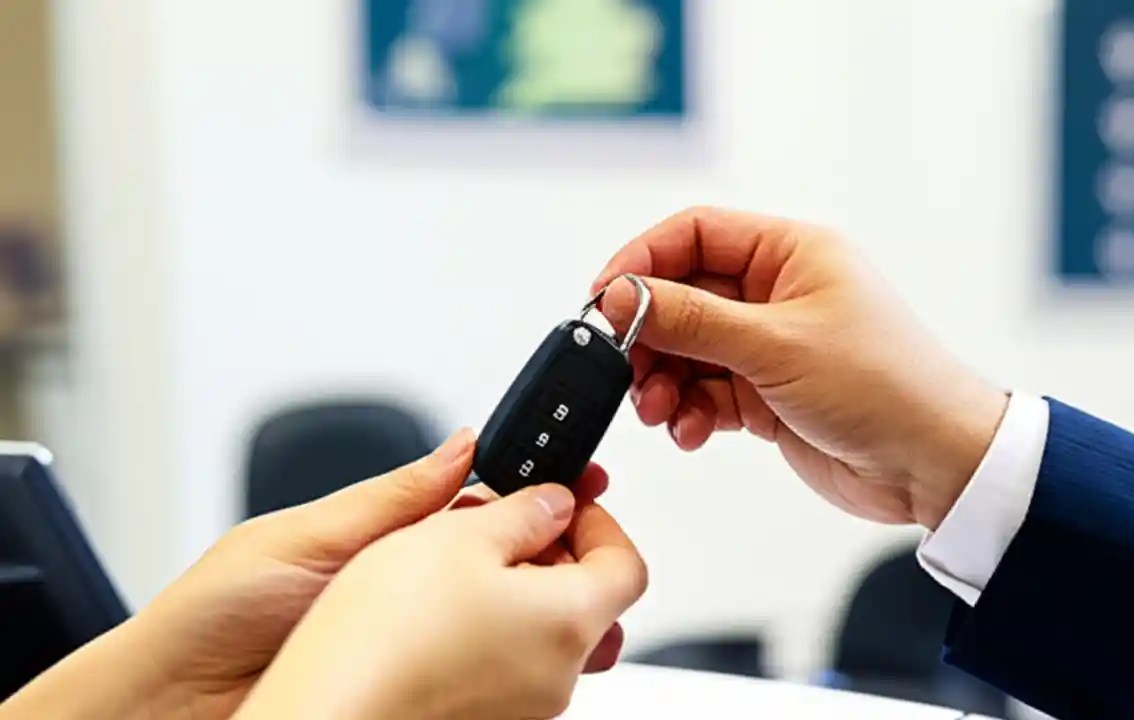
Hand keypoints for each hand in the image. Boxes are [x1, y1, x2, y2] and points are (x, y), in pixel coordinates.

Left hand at [0, 430, 618, 718]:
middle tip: (600, 545)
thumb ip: (392, 498)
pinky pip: (477, 676)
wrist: (170, 708)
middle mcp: (405, 588)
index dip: (533, 493)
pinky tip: (541, 662)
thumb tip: (463, 445)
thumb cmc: (214, 616)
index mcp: (383, 538)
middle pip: (502, 567)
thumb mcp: (305, 535)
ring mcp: (411, 644)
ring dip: (549, 613)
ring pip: (501, 626)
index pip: (478, 507)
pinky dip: (516, 670)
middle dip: (557, 553)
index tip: (581, 482)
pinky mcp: (413, 691)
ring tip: (590, 607)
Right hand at [593, 206, 1008, 528]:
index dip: (643, 261)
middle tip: (624, 368)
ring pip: (689, 349)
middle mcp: (778, 292)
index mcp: (791, 253)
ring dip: (664, 379)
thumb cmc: (884, 387)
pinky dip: (690, 410)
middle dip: (650, 334)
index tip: (604, 299)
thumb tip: (623, 297)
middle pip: (684, 295)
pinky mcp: (768, 393)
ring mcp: (772, 344)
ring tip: (661, 410)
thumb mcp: (777, 345)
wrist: (935, 465)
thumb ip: (692, 320)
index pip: (695, 233)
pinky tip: (691, 430)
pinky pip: (707, 391)